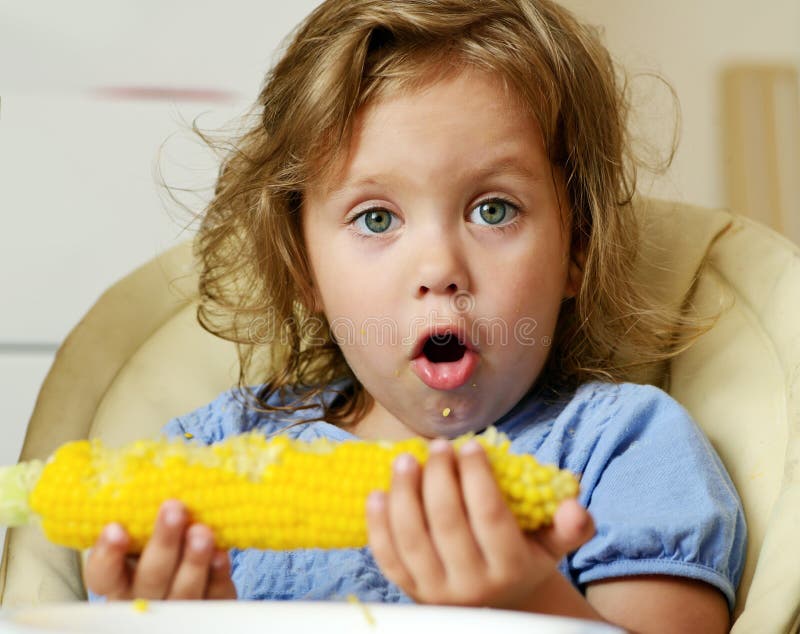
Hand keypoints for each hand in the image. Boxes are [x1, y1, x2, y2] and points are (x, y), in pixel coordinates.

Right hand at [85, 500, 236, 599]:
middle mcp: (144, 594)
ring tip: (202, 531)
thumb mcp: (144, 531)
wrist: (191, 575)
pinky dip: (218, 573)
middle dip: (163, 544)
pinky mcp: (210, 603)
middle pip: (149, 578)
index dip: (107, 554)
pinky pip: (214, 593)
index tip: (116, 527)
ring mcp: (177, 603)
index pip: (102, 573)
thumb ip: (144, 512)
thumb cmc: (158, 545)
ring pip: (182, 590)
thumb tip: (154, 463)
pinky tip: (222, 553)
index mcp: (120, 577)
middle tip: (173, 509)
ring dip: (193, 560)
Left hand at [366, 439, 593, 609]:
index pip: (490, 516)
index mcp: (510, 568)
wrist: (495, 601)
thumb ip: (569, 526)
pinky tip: (376, 492)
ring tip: (404, 459)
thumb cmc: (522, 557)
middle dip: (439, 478)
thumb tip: (573, 505)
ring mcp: (436, 591)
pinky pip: (387, 557)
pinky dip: (378, 524)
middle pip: (448, 524)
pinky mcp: (408, 591)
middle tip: (437, 446)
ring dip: (404, 494)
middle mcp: (472, 585)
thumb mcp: (551, 544)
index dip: (477, 477)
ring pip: (412, 539)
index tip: (470, 445)